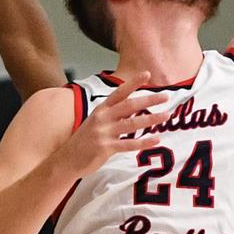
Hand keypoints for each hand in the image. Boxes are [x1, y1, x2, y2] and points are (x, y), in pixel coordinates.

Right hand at [55, 79, 173, 178]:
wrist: (67, 159)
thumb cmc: (84, 140)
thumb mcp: (95, 121)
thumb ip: (111, 114)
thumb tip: (131, 107)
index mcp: (101, 109)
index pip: (119, 92)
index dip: (133, 82)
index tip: (147, 73)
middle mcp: (103, 118)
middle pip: (130, 105)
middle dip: (149, 100)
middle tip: (166, 96)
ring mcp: (104, 133)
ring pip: (133, 123)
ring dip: (151, 119)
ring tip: (166, 116)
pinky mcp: (106, 148)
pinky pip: (129, 144)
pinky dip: (144, 142)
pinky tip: (156, 139)